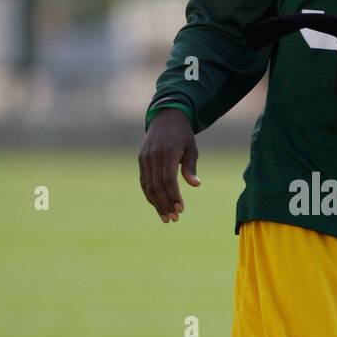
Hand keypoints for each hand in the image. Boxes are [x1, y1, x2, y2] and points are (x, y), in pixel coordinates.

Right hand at [138, 108, 200, 222]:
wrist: (165, 117)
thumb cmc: (183, 135)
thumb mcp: (191, 148)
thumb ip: (191, 166)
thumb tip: (196, 185)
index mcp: (168, 152)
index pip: (168, 180)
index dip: (173, 196)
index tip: (180, 209)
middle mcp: (153, 156)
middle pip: (157, 186)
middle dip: (165, 204)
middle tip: (174, 219)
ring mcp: (145, 158)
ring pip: (148, 186)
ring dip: (156, 203)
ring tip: (165, 217)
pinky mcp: (141, 160)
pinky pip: (143, 181)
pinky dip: (149, 195)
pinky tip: (157, 205)